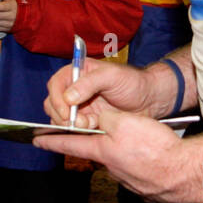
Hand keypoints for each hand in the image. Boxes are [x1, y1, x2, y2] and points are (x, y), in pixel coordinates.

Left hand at [34, 106, 202, 202]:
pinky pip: (137, 170)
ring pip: (119, 160)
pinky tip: (153, 156)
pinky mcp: (144, 186)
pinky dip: (141, 162)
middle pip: (98, 151)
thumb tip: (98, 118)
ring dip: (125, 151)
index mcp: (101, 151)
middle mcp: (110, 168)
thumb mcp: (124, 121)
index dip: (50, 140)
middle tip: (111, 131)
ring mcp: (127, 180)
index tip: (35, 140)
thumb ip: (105, 117)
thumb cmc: (154, 147)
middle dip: (99, 141)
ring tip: (144, 142)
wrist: (185, 173)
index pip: (68, 144)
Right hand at [42, 58, 169, 128]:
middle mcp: (74, 88)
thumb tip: (68, 97)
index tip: (66, 112)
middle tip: (79, 122)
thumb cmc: (133, 82)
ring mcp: (79, 105)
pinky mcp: (86, 119)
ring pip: (60, 118)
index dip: (57, 99)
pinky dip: (79, 131)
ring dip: (71, 124)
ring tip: (91, 124)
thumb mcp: (112, 76)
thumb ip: (89, 83)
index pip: (55, 84)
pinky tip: (95, 127)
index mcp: (78, 72)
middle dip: (62, 115)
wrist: (149, 100)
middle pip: (53, 102)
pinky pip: (73, 128)